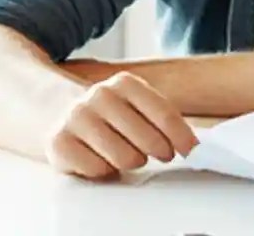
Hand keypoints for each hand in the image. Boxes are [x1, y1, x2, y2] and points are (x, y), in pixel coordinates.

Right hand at [42, 71, 199, 179]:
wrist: (60, 115)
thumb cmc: (111, 117)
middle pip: (147, 140)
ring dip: (131, 162)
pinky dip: (105, 171)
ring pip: (124, 158)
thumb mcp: (137, 106)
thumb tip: (195, 144)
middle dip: (159, 152)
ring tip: (126, 155)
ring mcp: (77, 118)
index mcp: (125, 83)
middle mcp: (100, 96)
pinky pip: (98, 170)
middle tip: (158, 154)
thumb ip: (164, 120)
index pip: (165, 114)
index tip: (191, 152)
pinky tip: (101, 159)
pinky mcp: (59, 143)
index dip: (182, 138)